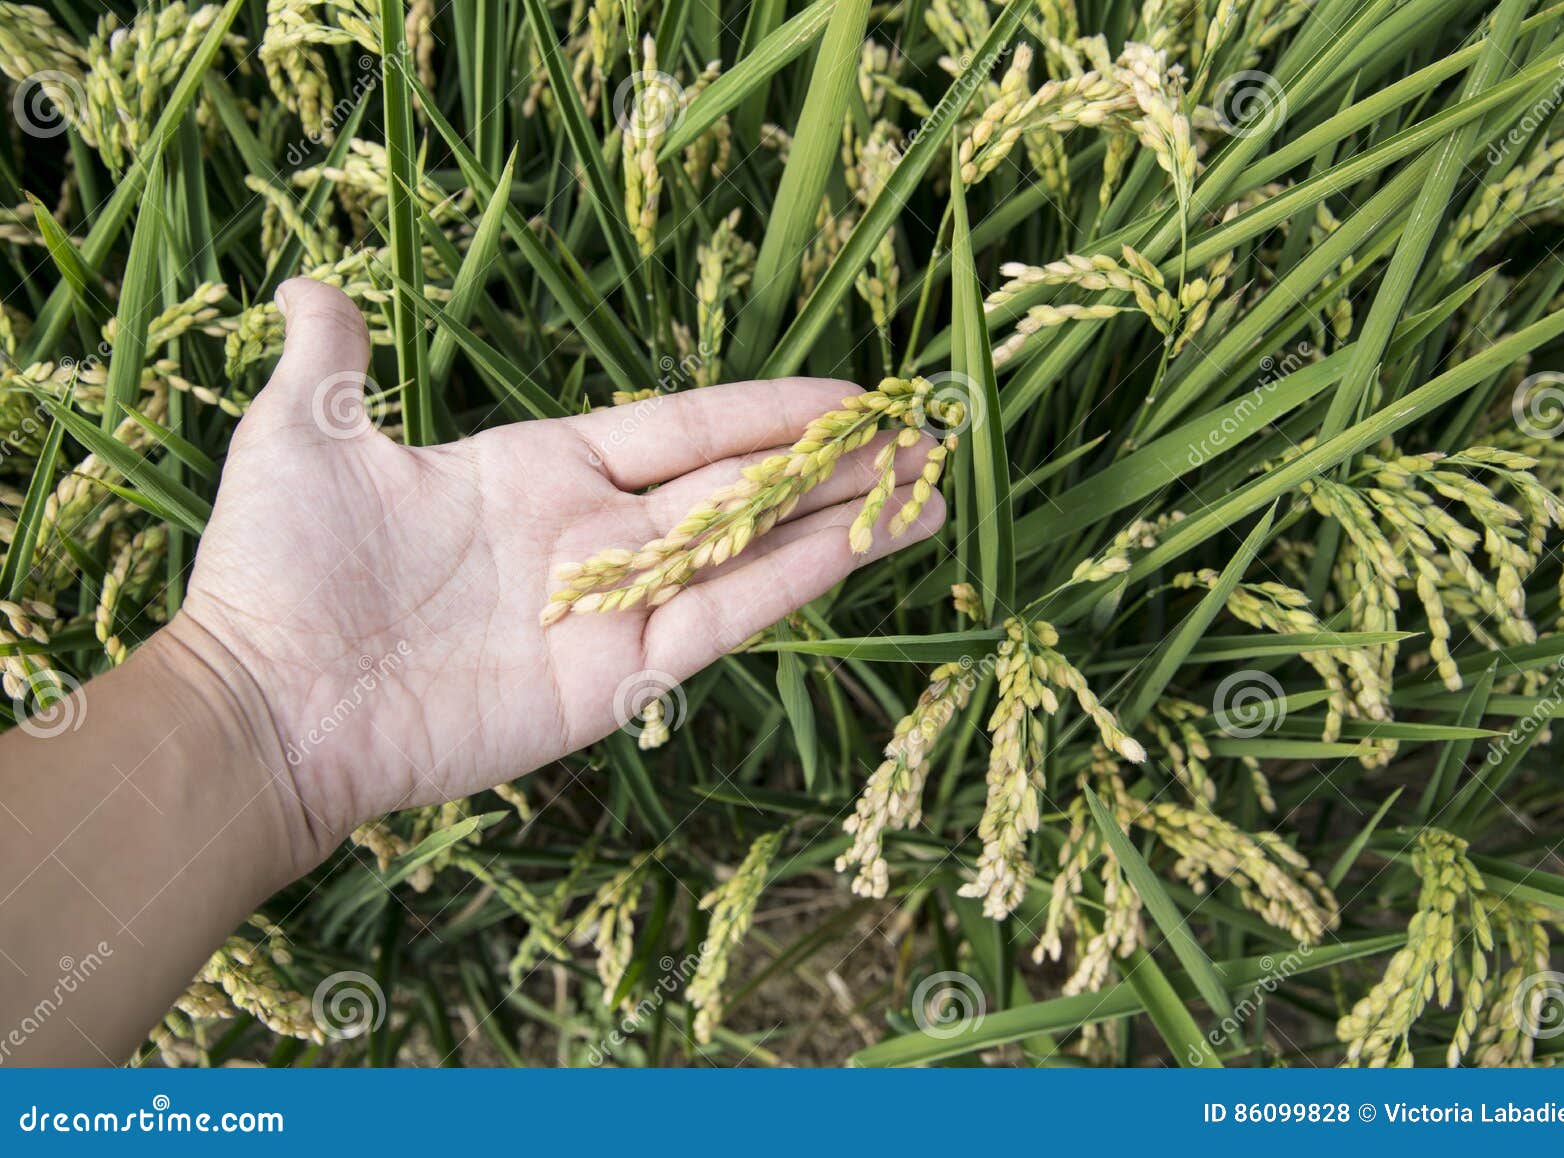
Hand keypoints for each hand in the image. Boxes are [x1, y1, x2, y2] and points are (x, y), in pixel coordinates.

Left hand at [179, 279, 945, 869]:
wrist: (268, 699)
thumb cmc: (281, 569)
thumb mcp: (307, 436)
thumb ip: (336, 359)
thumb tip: (304, 288)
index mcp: (541, 468)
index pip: (684, 427)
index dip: (767, 408)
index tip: (847, 389)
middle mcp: (593, 533)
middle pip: (740, 485)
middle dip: (831, 461)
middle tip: (920, 436)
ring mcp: (612, 606)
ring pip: (751, 548)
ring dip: (842, 519)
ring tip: (926, 489)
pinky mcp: (617, 676)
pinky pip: (723, 614)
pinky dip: (796, 579)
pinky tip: (863, 544)